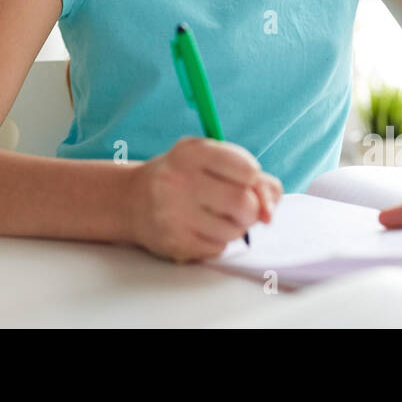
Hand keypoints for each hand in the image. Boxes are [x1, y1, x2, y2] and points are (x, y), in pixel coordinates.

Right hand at [127, 136, 283, 262]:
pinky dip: (217, 241)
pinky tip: (200, 229)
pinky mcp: (174, 243)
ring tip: (215, 216)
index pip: (249, 170)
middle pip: (245, 204)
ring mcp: (174, 215)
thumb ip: (250, 175)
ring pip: (235, 231)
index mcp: (192, 153)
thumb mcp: (209, 159)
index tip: (242, 180)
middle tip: (237, 206)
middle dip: (250, 209)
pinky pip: (218, 249)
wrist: (131, 199)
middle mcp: (179, 181)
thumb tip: (271, 208)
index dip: (253, 179)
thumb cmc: (180, 176)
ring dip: (235, 227)